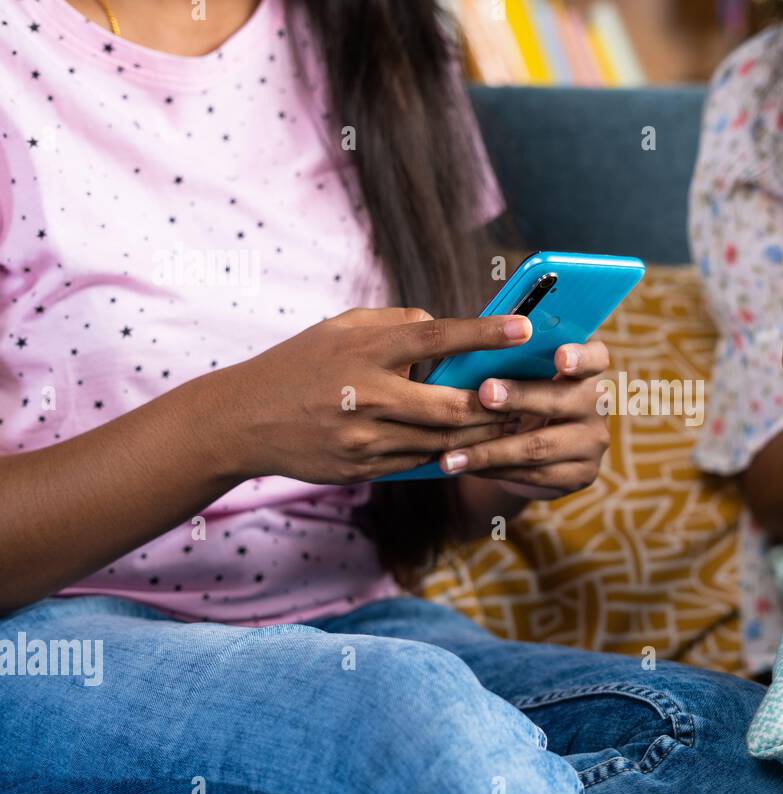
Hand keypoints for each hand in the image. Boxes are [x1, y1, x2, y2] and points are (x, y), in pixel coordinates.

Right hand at [214, 307, 528, 482]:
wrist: (241, 421)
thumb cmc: (300, 365)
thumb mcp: (339, 328)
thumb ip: (394, 323)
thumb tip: (443, 327)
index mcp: (363, 351)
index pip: (434, 338)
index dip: (484, 334)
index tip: (525, 328)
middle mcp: (365, 396)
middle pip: (449, 406)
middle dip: (495, 405)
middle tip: (530, 397)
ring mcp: (362, 439)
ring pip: (441, 442)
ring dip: (481, 435)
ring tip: (514, 423)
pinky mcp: (361, 470)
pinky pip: (418, 463)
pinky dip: (447, 453)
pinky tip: (470, 446)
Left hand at [438, 340, 611, 500]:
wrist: (533, 448)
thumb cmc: (519, 395)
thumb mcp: (520, 373)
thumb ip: (509, 359)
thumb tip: (469, 341)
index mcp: (587, 368)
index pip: (595, 356)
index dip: (580, 357)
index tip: (559, 357)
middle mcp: (598, 403)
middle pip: (561, 400)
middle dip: (520, 397)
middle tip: (485, 393)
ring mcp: (593, 441)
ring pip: (540, 446)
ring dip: (491, 450)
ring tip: (451, 454)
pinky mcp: (583, 474)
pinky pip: (534, 475)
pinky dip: (494, 470)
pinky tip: (464, 467)